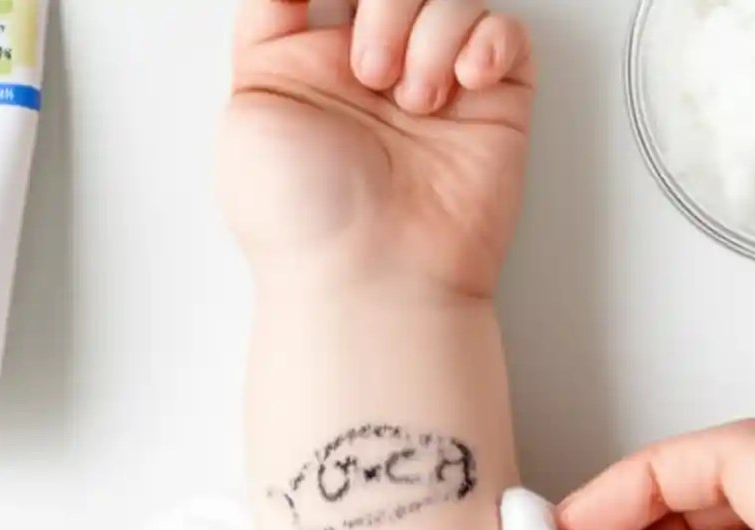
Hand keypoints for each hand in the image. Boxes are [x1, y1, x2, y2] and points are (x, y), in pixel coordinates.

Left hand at [219, 0, 535, 300]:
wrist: (372, 276)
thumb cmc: (305, 219)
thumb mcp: (249, 107)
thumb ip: (267, 24)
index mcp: (308, 63)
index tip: (330, 4)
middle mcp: (372, 69)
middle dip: (386, 5)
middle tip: (372, 71)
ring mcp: (434, 83)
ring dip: (431, 33)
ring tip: (417, 101)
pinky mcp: (491, 105)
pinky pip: (505, 35)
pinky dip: (488, 42)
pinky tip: (466, 82)